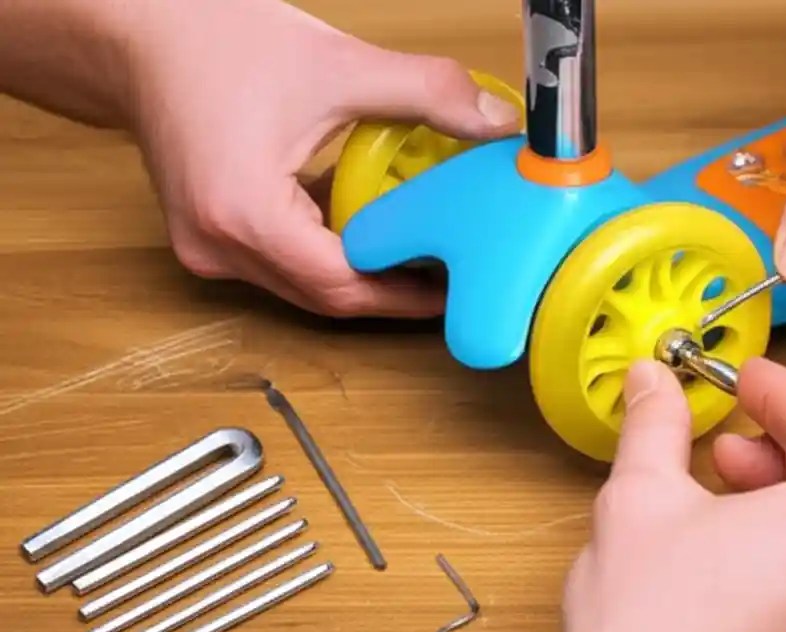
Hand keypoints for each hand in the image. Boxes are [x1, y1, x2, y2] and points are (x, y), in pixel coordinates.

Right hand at [125, 0, 519, 316]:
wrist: (136, 29)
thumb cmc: (213, 40)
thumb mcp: (338, 66)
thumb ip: (427, 93)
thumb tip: (496, 122)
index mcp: (243, 215)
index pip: (343, 284)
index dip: (406, 292)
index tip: (456, 287)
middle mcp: (217, 246)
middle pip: (325, 294)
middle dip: (390, 288)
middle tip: (450, 275)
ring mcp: (207, 247)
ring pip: (304, 284)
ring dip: (361, 272)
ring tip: (421, 253)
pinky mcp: (210, 235)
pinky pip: (283, 261)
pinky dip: (329, 250)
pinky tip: (371, 226)